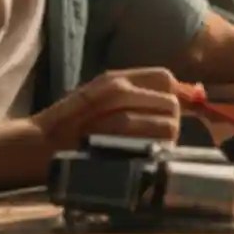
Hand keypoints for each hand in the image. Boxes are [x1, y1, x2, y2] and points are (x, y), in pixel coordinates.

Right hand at [31, 68, 181, 150]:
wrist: (39, 145)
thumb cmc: (74, 123)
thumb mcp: (105, 96)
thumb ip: (145, 91)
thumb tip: (194, 93)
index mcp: (116, 79)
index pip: (165, 77)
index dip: (179, 94)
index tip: (174, 111)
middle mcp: (116, 90)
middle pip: (171, 102)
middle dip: (171, 120)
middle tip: (154, 134)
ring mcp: (114, 115)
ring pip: (167, 125)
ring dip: (163, 139)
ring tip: (145, 146)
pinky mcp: (114, 141)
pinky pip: (152, 145)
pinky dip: (154, 151)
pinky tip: (142, 155)